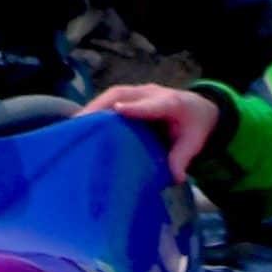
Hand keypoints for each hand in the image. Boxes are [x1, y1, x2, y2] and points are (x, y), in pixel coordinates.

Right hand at [85, 83, 222, 179]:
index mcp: (171, 104)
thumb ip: (183, 158)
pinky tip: (80, 124)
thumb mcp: (194, 142)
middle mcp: (152, 94)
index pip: (152, 105)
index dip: (136, 107)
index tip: (119, 111)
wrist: (198, 108)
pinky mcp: (130, 98)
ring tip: (74, 124)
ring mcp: (139, 94)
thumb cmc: (194, 126)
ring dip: (94, 107)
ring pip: (113, 95)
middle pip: (123, 94)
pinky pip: (111, 100)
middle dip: (101, 106)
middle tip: (80, 122)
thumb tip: (174, 177)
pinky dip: (95, 110)